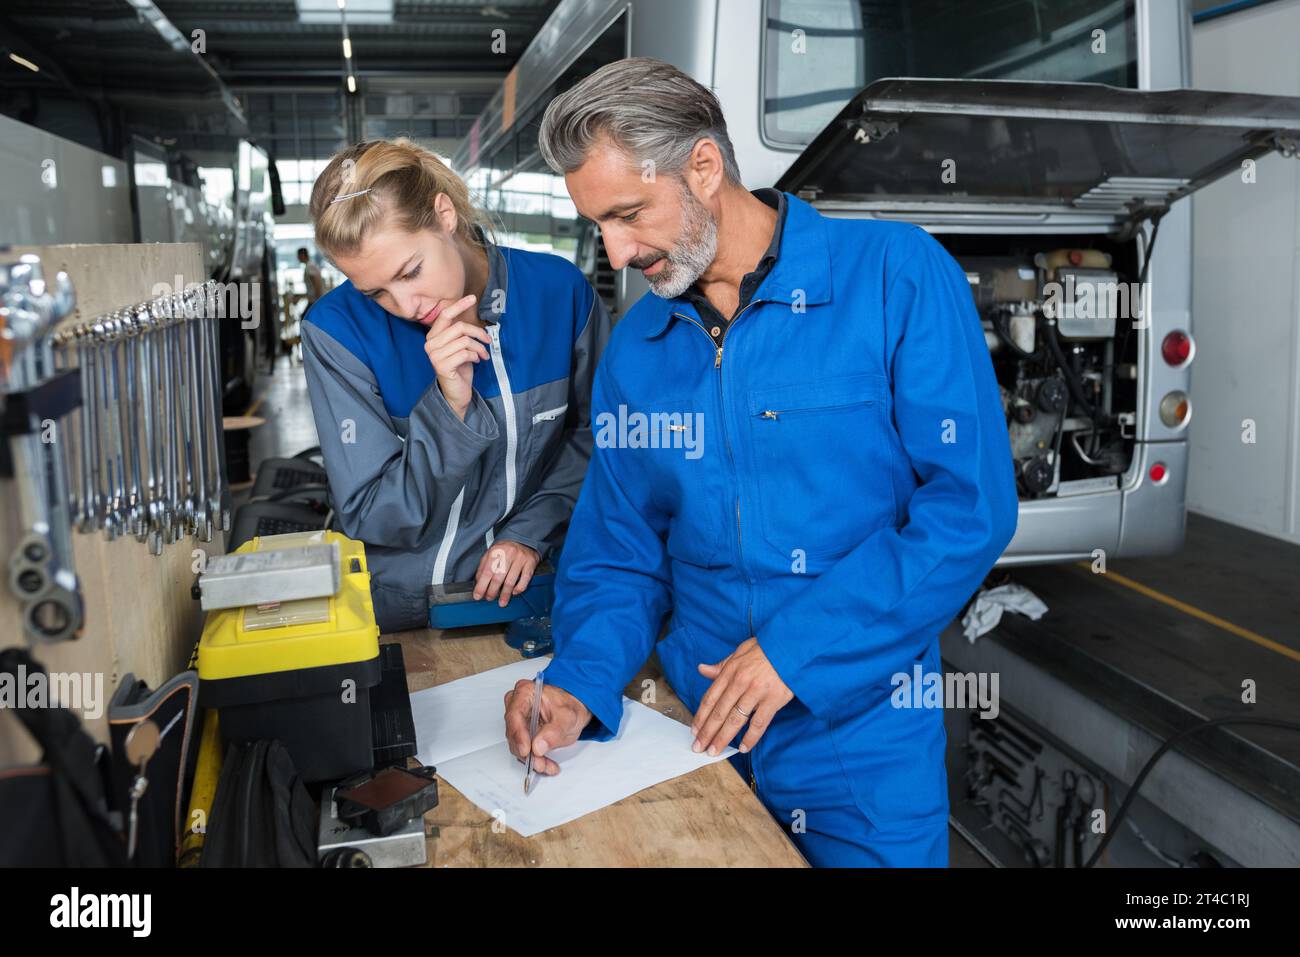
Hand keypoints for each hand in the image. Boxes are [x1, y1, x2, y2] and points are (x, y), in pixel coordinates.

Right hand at [423, 294, 489, 417]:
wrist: (457, 393)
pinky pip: (465, 353)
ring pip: (464, 341)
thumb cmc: (460, 368)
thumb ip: (460, 333)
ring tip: (483, 355)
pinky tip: (476, 361)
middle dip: (478, 333)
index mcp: (433, 337)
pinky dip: (475, 356)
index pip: (445, 315)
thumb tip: (471, 315)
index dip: (459, 305)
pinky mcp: (442, 366)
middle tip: (488, 341)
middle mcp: (430, 345)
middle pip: (460, 328)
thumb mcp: (460, 346)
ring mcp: (434, 356)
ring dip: (479, 348)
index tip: (472, 298)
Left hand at [473, 540, 538, 605]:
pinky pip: (525, 580)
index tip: (478, 596)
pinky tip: (514, 593)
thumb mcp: (491, 553)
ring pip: (511, 581)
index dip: (481, 586)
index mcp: (496, 551)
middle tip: (489, 598)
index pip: (486, 572)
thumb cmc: (505, 548)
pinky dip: (519, 589)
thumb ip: (483, 566)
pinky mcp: (530, 563)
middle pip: (498, 578)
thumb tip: (478, 583)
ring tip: (502, 602)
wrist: (523, 538)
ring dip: (505, 594)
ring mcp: (520, 559)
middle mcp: (508, 554)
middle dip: (492, 592)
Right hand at [504, 680, 590, 775]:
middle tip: (540, 763)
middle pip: (514, 733)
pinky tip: (546, 764)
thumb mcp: (569, 717)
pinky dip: (535, 760)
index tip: (526, 750)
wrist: (575, 710)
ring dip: (532, 759)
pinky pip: (523, 750)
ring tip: (547, 765)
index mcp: (525, 692)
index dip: (519, 735)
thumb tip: (538, 746)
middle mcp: (517, 705)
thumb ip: (554, 731)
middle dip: (527, 752)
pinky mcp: (522, 734)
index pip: (515, 715)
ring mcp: (518, 721)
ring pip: (517, 745)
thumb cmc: (570, 706)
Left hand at [692, 637, 792, 755]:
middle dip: (707, 732)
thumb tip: (702, 669)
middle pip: (719, 712)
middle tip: (698, 747)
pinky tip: (743, 748)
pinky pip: (759, 723)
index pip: (710, 698)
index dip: (700, 716)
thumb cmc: (767, 648)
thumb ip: (721, 665)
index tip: (694, 730)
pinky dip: (750, 738)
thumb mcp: (741, 651)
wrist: (793, 647)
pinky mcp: (773, 700)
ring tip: (714, 751)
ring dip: (722, 738)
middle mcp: (740, 683)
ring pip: (735, 720)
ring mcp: (756, 692)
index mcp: (731, 671)